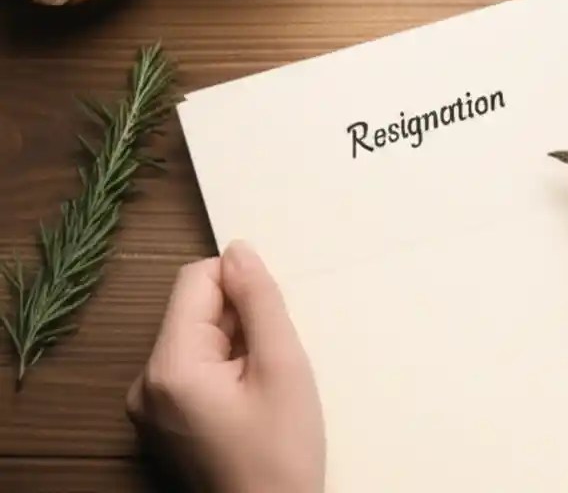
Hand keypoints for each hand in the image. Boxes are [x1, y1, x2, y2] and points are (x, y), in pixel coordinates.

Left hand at [127, 242, 324, 492]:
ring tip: (262, 392)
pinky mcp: (161, 421)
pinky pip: (193, 369)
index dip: (243, 289)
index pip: (197, 280)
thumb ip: (260, 302)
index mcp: (169, 366)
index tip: (272, 327)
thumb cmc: (280, 457)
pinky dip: (226, 373)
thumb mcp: (283, 367)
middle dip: (241, 324)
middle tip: (272, 369)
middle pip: (195, 311)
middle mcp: (145, 383)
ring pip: (198, 339)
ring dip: (236, 349)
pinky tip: (249, 405)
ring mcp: (148, 406)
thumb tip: (240, 251)